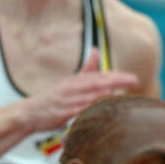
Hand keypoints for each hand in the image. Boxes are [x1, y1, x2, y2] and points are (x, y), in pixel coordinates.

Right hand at [21, 52, 139, 132]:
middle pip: (97, 82)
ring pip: (87, 95)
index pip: (101, 76)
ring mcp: (67, 100)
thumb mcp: (71, 82)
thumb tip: (96, 51)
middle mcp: (73, 88)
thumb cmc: (54, 100)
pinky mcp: (61, 112)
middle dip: (115, 80)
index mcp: (77, 81)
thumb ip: (86, 69)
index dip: (117, 77)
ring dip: (102, 92)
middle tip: (133, 81)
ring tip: (116, 89)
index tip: (134, 79)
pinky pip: (75, 109)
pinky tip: (94, 106)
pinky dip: (85, 107)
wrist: (30, 113)